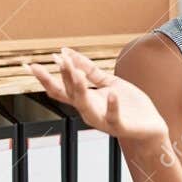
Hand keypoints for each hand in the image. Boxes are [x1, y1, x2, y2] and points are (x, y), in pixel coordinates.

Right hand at [25, 47, 167, 141]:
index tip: (32, 64)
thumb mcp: (108, 83)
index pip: (60, 89)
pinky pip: (113, 117)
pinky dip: (112, 106)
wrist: (150, 129)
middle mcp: (89, 111)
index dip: (45, 78)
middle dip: (64, 77)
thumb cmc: (129, 105)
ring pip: (85, 105)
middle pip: (70, 94)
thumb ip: (90, 70)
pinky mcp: (120, 126)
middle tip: (56, 60)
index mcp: (85, 100)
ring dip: (80, 88)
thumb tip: (67, 52)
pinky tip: (112, 94)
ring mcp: (103, 119)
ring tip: (76, 71)